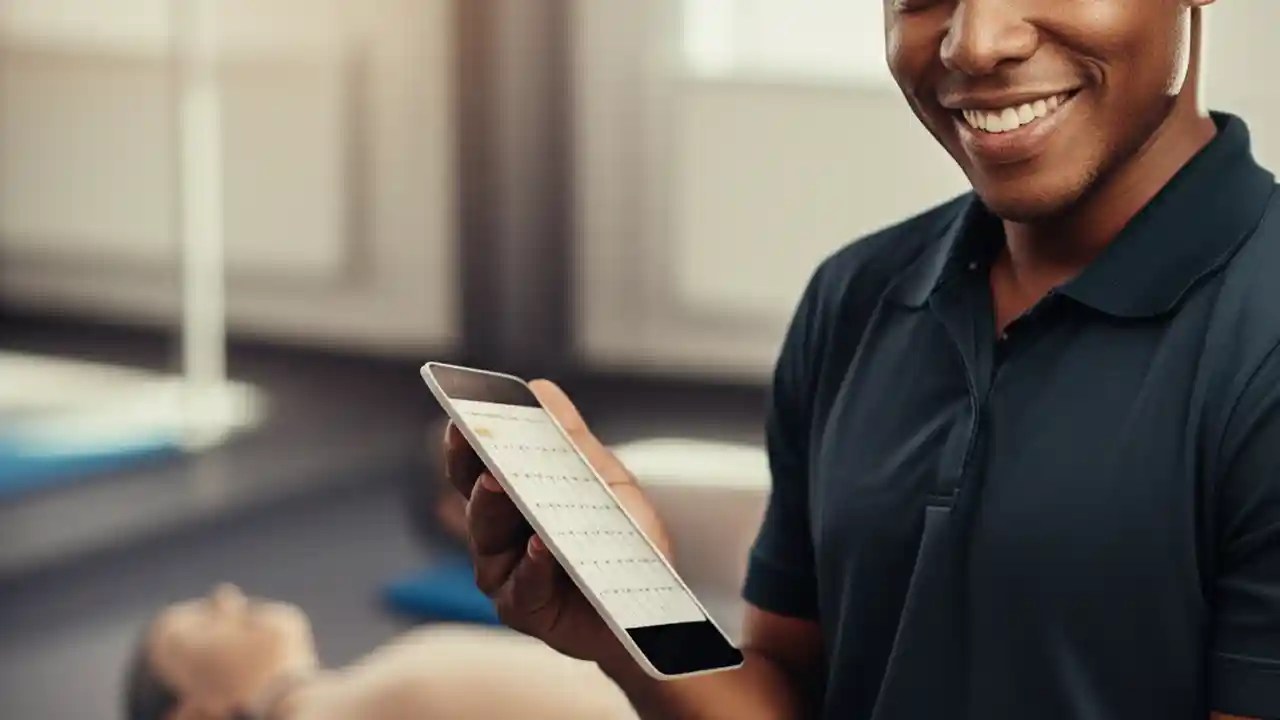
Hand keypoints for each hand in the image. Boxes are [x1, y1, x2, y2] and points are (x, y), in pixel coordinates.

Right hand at [442, 380, 670, 662]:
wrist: (653, 610)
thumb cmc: (625, 545)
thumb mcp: (607, 484)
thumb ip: (572, 443)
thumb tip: (540, 390)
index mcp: (518, 500)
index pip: (481, 467)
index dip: (467, 442)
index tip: (461, 415)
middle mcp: (503, 536)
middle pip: (476, 499)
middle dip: (472, 468)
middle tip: (473, 440)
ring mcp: (508, 573)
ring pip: (488, 539)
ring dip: (492, 509)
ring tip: (501, 483)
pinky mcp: (523, 609)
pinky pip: (521, 586)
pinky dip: (531, 565)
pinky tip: (541, 546)